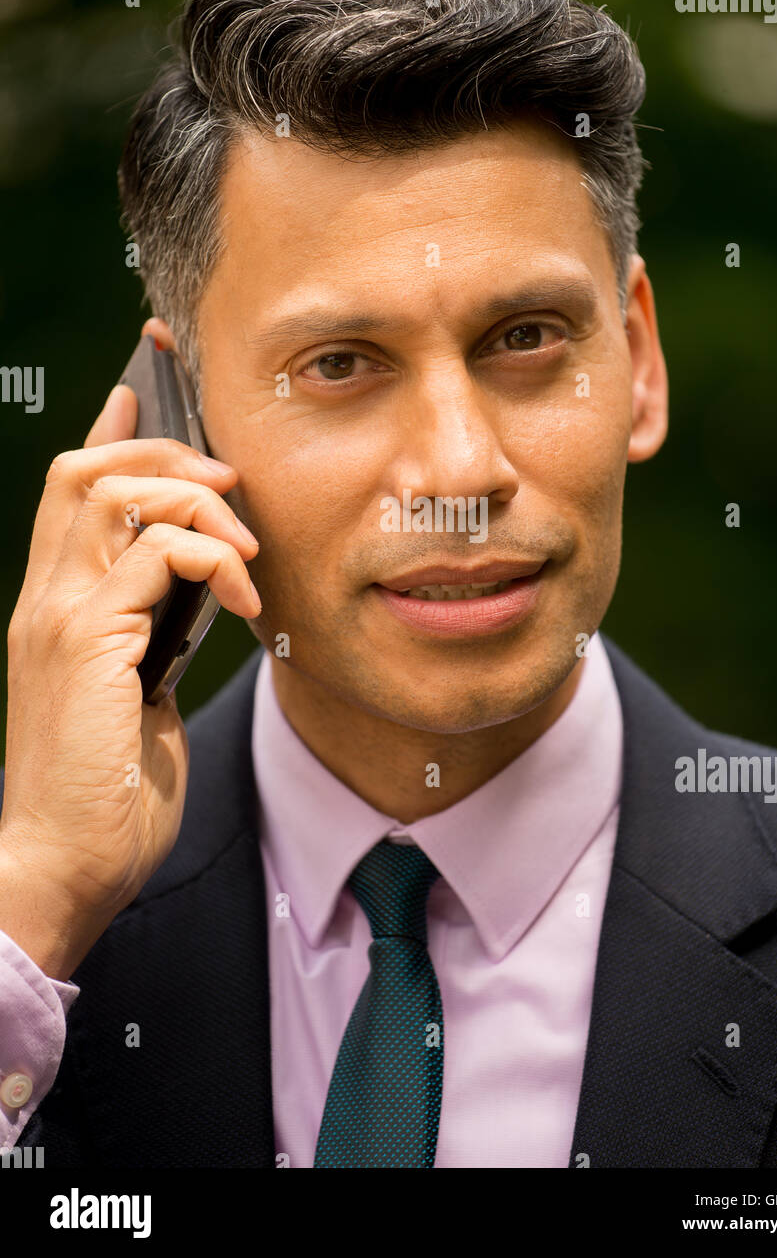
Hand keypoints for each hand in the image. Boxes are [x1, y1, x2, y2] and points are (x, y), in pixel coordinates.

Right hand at [0, 358, 259, 978]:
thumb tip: (199, 601)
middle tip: (230, 480)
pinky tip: (248, 600)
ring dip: (197, 502)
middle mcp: (46, 598)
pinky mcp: (90, 642)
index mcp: (56, 607)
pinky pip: (159, 555)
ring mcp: (60, 616)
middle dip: (165, 451)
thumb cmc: (108, 793)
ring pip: (117, 493)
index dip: (110, 434)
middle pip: (88, 469)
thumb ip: (155, 638)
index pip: (71, 492)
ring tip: (247, 550)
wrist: (65, 868)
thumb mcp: (138, 695)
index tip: (145, 390)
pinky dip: (215, 559)